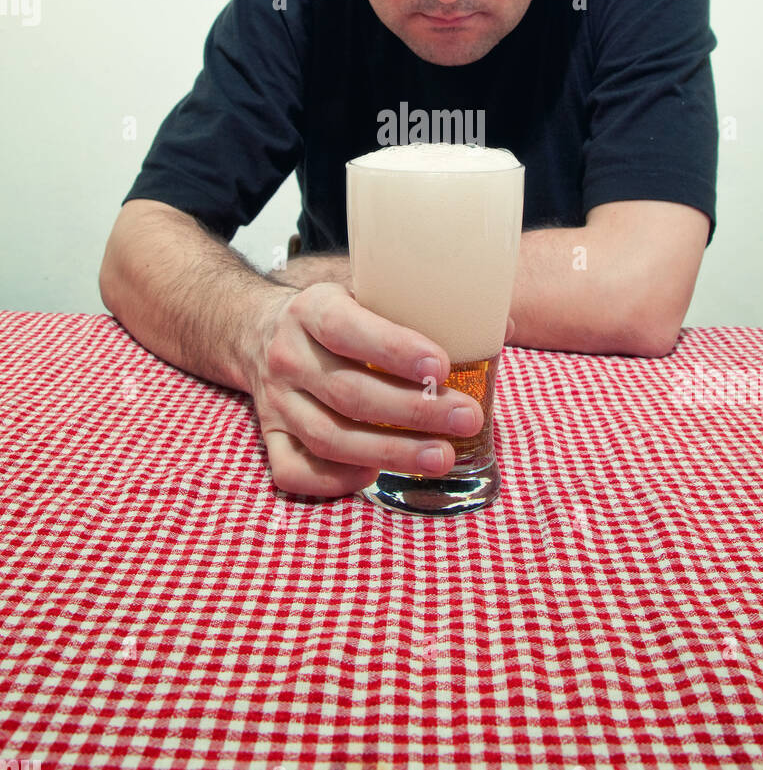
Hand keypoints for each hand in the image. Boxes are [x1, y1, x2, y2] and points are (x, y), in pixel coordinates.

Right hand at [246, 282, 494, 499]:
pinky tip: (374, 474)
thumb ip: (420, 305)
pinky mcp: (268, 436)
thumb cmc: (333, 314)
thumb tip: (501, 324)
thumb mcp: (364, 289)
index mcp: (312, 310)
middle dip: (413, 412)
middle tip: (467, 418)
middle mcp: (288, 356)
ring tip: (442, 457)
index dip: (395, 349)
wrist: (254, 329)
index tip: (442, 365)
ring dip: (390, 452)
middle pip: (349, 393)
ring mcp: (275, 401)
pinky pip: (293, 471)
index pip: (348, 329)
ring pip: (329, 438)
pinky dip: (334, 480)